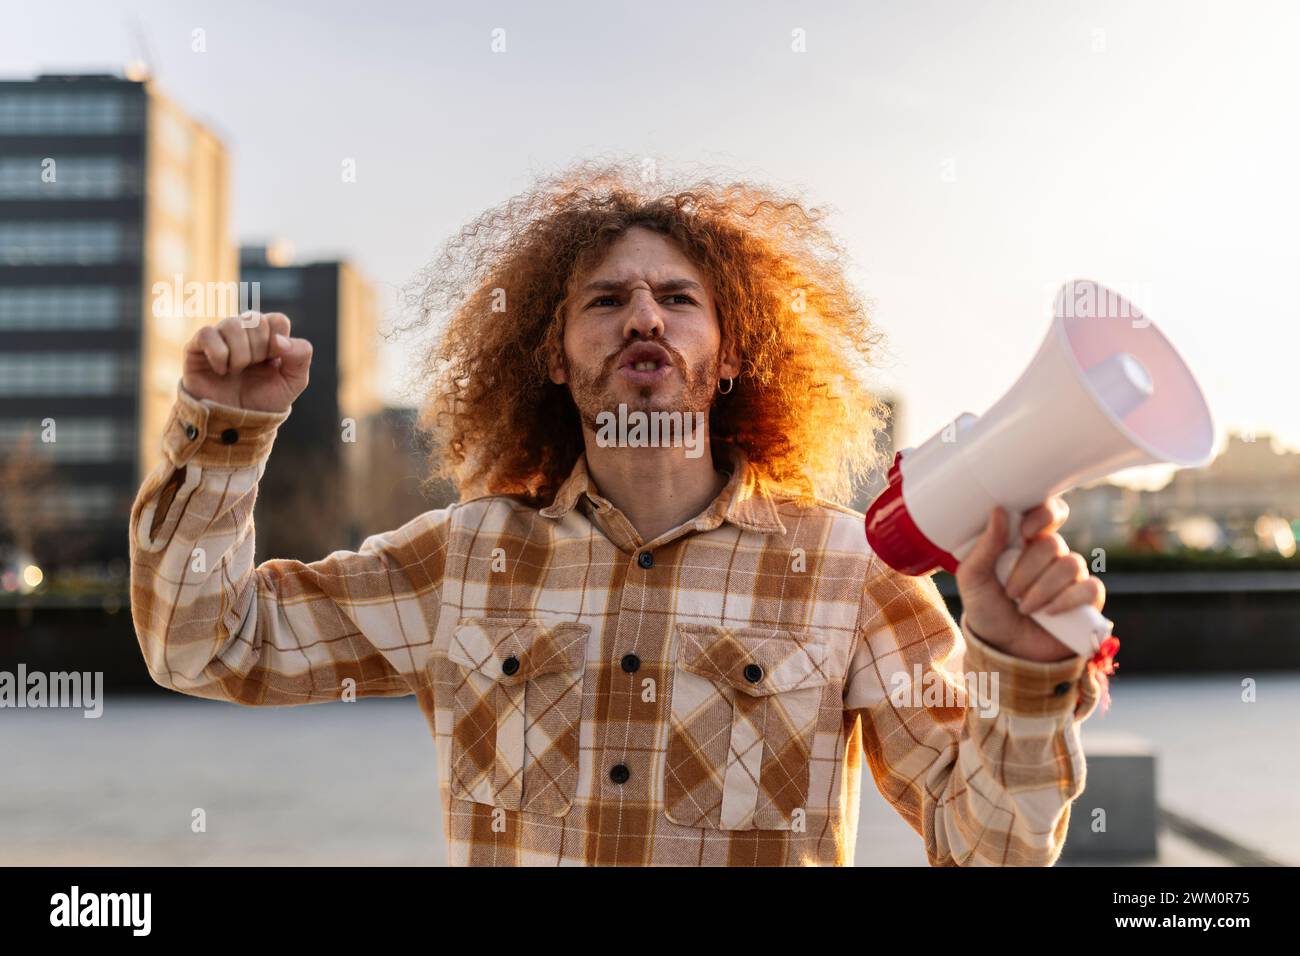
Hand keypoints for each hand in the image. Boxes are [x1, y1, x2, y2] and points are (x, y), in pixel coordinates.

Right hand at [182, 312, 312, 411]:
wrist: (236, 424)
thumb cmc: (265, 401)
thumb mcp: (294, 382)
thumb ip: (301, 356)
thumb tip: (279, 339)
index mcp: (268, 337)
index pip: (277, 320)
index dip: (278, 342)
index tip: (273, 363)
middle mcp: (243, 333)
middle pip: (255, 320)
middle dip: (259, 350)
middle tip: (252, 369)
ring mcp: (220, 337)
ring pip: (232, 324)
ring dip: (240, 355)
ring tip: (235, 372)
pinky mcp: (196, 347)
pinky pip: (207, 333)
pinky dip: (219, 354)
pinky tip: (221, 371)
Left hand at [954, 496, 1105, 662]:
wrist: (1005, 650)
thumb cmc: (987, 609)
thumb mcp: (973, 579)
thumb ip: (984, 547)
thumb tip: (999, 511)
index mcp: (1025, 542)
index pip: (1048, 511)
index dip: (1044, 514)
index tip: (1024, 532)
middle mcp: (1052, 555)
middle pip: (1053, 543)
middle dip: (1027, 570)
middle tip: (1009, 592)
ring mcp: (1072, 577)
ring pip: (1070, 565)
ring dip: (1042, 589)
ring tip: (1023, 608)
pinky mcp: (1088, 600)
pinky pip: (1090, 588)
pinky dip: (1068, 600)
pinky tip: (1049, 613)